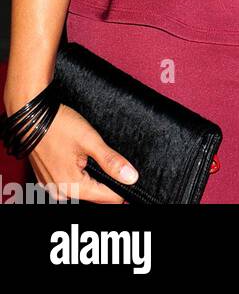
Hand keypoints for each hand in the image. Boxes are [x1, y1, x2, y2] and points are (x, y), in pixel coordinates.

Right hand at [23, 102, 137, 204]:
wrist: (31, 117)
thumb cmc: (59, 125)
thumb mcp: (90, 140)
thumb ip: (111, 161)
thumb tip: (131, 178)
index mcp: (71, 187)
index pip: (107, 198)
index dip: (122, 187)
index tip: (130, 176)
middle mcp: (60, 192)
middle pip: (95, 194)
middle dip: (108, 182)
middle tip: (113, 162)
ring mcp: (51, 186)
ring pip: (83, 188)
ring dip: (94, 178)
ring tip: (97, 158)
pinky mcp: (47, 179)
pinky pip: (70, 183)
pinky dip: (81, 175)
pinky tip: (83, 160)